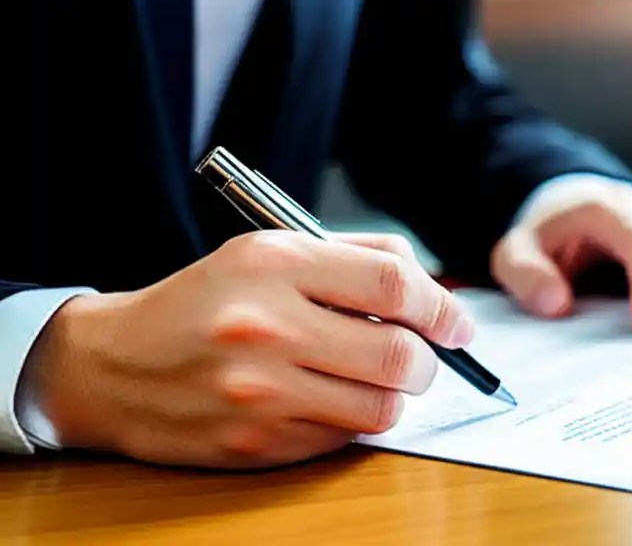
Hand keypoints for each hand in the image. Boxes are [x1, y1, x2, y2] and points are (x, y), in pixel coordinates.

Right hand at [22, 231, 472, 468]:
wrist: (113, 367)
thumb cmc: (207, 303)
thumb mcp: (269, 252)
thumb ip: (355, 258)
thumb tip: (433, 289)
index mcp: (274, 262)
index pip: (393, 283)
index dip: (441, 306)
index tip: (456, 322)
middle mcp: (265, 325)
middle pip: (400, 355)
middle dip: (429, 361)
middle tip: (424, 358)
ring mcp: (258, 391)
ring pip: (381, 407)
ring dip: (396, 397)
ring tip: (375, 380)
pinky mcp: (255, 442)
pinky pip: (342, 437)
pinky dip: (352, 421)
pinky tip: (327, 400)